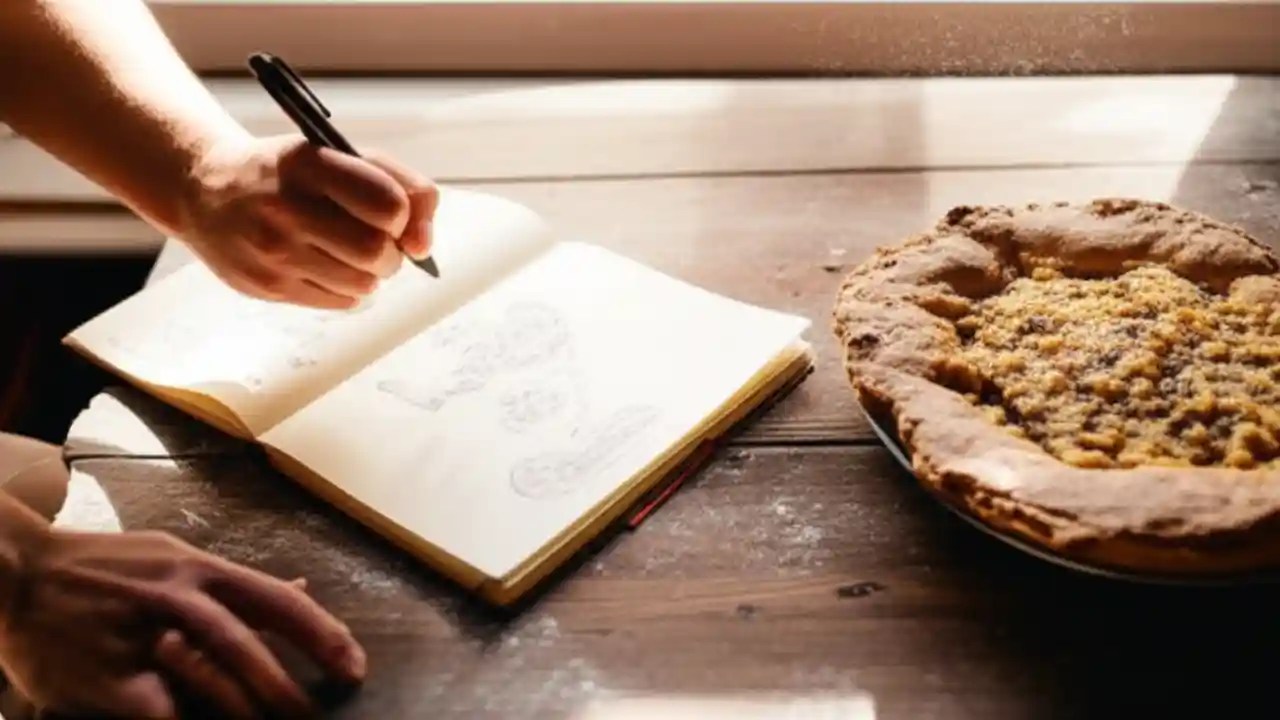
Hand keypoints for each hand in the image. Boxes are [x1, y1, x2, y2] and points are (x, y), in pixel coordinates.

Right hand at [0, 528, 364, 718]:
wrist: (18, 574)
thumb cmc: (106, 568)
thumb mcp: (175, 558)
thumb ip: (237, 583)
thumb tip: (303, 588)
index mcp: (201, 570)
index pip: (278, 604)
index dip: (324, 637)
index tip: (354, 668)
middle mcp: (178, 600)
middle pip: (249, 651)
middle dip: (288, 693)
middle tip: (313, 718)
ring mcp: (142, 638)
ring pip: (212, 684)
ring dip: (247, 713)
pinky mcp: (109, 678)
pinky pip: (163, 713)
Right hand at [180, 134, 437, 309]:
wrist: (204, 191)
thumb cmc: (288, 174)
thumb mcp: (338, 155)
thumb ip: (398, 183)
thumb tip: (423, 244)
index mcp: (309, 164)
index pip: (388, 204)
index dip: (403, 215)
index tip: (392, 215)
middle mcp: (286, 207)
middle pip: (377, 252)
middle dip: (391, 253)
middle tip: (377, 242)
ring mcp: (272, 251)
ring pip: (363, 284)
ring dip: (371, 273)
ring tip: (348, 253)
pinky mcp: (266, 286)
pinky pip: (341, 302)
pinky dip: (348, 289)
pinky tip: (325, 265)